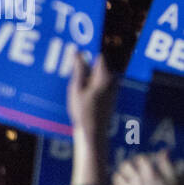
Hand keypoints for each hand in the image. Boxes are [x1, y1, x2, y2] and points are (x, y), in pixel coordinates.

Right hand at [66, 54, 114, 184]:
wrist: (93, 132)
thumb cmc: (83, 110)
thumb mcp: (76, 88)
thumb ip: (78, 68)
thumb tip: (78, 51)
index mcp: (105, 76)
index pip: (98, 58)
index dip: (86, 56)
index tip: (74, 59)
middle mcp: (112, 81)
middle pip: (98, 68)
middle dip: (85, 69)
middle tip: (71, 77)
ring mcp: (113, 90)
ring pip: (98, 78)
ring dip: (87, 80)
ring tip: (74, 89)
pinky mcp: (110, 98)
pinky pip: (100, 87)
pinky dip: (90, 88)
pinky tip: (81, 98)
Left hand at [109, 151, 180, 184]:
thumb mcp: (173, 182)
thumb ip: (167, 165)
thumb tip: (164, 151)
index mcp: (152, 176)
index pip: (140, 159)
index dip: (141, 159)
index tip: (144, 164)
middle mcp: (139, 182)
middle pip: (125, 165)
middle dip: (128, 166)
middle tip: (132, 171)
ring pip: (116, 177)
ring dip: (120, 177)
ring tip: (126, 181)